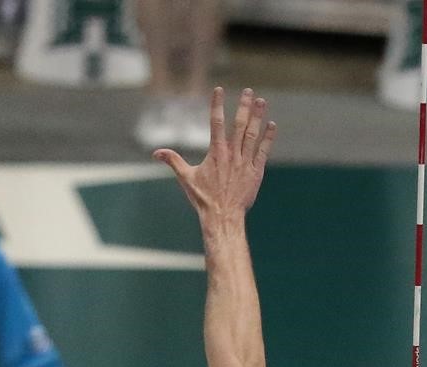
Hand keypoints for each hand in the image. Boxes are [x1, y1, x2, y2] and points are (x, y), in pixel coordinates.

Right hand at [154, 88, 276, 218]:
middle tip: (248, 91)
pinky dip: (268, 138)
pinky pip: (263, 151)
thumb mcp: (186, 178)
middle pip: (239, 124)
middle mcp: (232, 154)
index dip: (217, 104)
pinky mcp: (256, 172)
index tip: (219, 90)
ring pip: (252, 135)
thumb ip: (173, 161)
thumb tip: (155, 152)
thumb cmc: (204, 198)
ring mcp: (245, 162)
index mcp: (216, 152)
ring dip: (257, 117)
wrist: (223, 216)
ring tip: (261, 101)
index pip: (216, 122)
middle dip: (243, 106)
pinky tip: (272, 125)